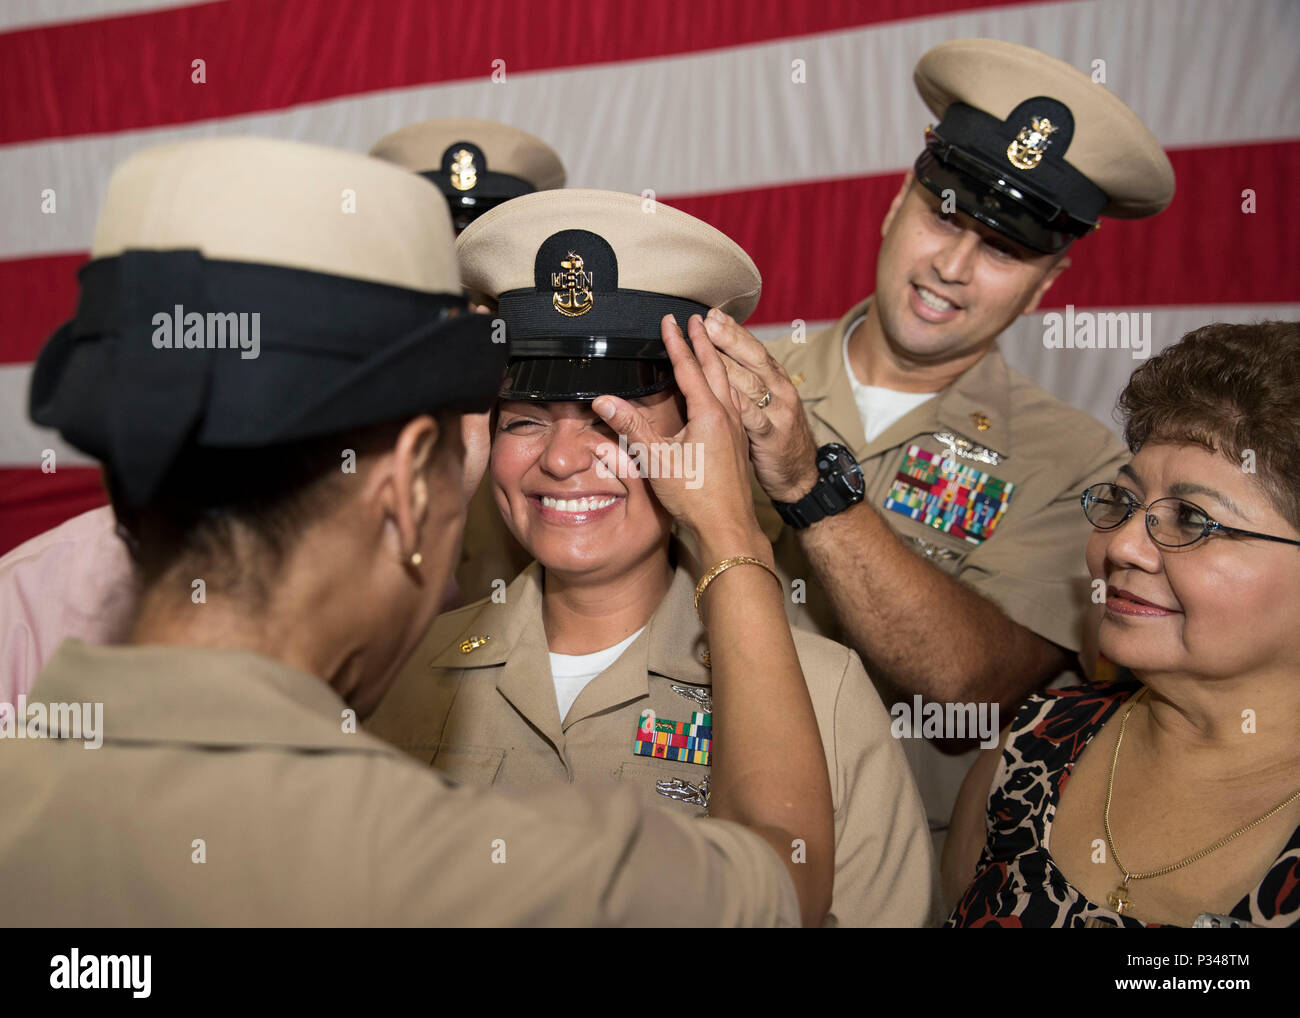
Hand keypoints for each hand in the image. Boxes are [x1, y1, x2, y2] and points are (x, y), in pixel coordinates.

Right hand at [592, 314, 766, 556]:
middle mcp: (728, 415)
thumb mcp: (656, 459)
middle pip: (716, 368)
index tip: (670, 320)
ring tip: (709, 345)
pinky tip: (721, 390)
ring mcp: (737, 429)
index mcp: (709, 414)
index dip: (677, 343)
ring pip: (729, 382)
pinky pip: (734, 399)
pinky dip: (724, 382)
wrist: (728, 527)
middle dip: (704, 342)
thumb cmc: (695, 497)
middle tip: (697, 319)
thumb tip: (603, 400)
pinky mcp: (739, 442)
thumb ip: (631, 426)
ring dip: (717, 360)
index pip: (690, 368)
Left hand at [701, 309, 820, 503]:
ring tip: (708, 350)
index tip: (712, 314)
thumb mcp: (764, 404)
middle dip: (730, 338)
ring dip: (729, 365)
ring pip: (753, 384)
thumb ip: (744, 383)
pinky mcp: (773, 437)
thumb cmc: (774, 436)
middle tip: (708, 321)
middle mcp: (781, 390)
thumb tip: (714, 359)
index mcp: (776, 379)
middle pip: (754, 359)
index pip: (754, 348)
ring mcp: (779, 413)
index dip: (734, 330)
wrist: (800, 474)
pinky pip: (755, 418)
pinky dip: (739, 406)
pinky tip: (723, 395)